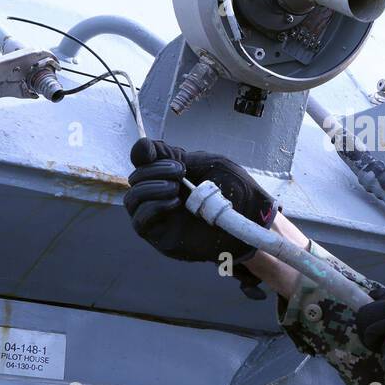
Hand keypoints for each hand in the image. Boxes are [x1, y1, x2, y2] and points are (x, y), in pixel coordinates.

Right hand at [124, 137, 276, 265]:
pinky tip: (174, 202)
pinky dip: (152, 208)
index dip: (142, 153)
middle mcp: (161, 194)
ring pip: (132, 199)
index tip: (150, 151)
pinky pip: (140, 222)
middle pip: (135, 178)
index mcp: (171, 174)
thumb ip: (182, 156)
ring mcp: (159, 216)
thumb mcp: (211, 164)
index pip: (143, 161)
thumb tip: (146, 148)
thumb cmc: (237, 191)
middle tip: (180, 171)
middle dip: (153, 170)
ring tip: (176, 187)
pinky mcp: (161, 236)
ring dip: (150, 188)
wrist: (252, 219)